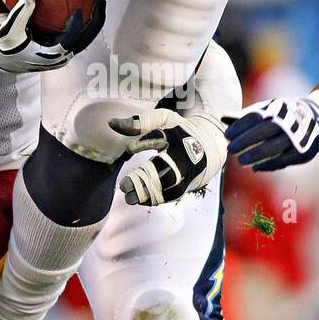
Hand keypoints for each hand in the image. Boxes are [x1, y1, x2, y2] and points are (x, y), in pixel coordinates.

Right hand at [0, 0, 104, 73]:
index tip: (78, 11)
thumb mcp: (8, 30)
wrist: (7, 57)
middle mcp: (60, 57)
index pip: (67, 42)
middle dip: (95, 23)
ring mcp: (64, 53)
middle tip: (100, 3)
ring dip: (94, 22)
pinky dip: (85, 22)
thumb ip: (19, 14)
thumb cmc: (7, 43)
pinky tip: (88, 3)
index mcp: (47, 56)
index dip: (74, 28)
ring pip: (85, 39)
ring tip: (99, 2)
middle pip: (84, 41)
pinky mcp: (64, 48)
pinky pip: (79, 35)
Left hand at [109, 108, 225, 204]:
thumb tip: (111, 123)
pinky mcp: (188, 184)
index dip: (143, 143)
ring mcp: (188, 172)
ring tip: (130, 197)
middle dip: (145, 179)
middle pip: (166, 170)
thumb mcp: (162, 119)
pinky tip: (140, 200)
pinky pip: (172, 195)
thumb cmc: (179, 131)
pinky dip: (156, 198)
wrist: (207, 145)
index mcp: (177, 136)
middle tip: (124, 185)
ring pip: (170, 187)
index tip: (129, 148)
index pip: (158, 138)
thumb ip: (138, 122)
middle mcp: (186, 156)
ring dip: (149, 194)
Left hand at [225, 93, 318, 171]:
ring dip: (256, 155)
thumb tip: (224, 117)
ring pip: (273, 148)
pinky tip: (255, 167)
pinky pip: (284, 161)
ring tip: (241, 161)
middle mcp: (287, 122)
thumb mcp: (269, 109)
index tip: (227, 135)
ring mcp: (296, 137)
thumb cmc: (285, 113)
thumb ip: (247, 114)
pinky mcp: (303, 152)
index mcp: (277, 109)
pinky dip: (269, 165)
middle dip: (245, 141)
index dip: (240, 126)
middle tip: (230, 149)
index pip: (255, 116)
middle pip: (264, 131)